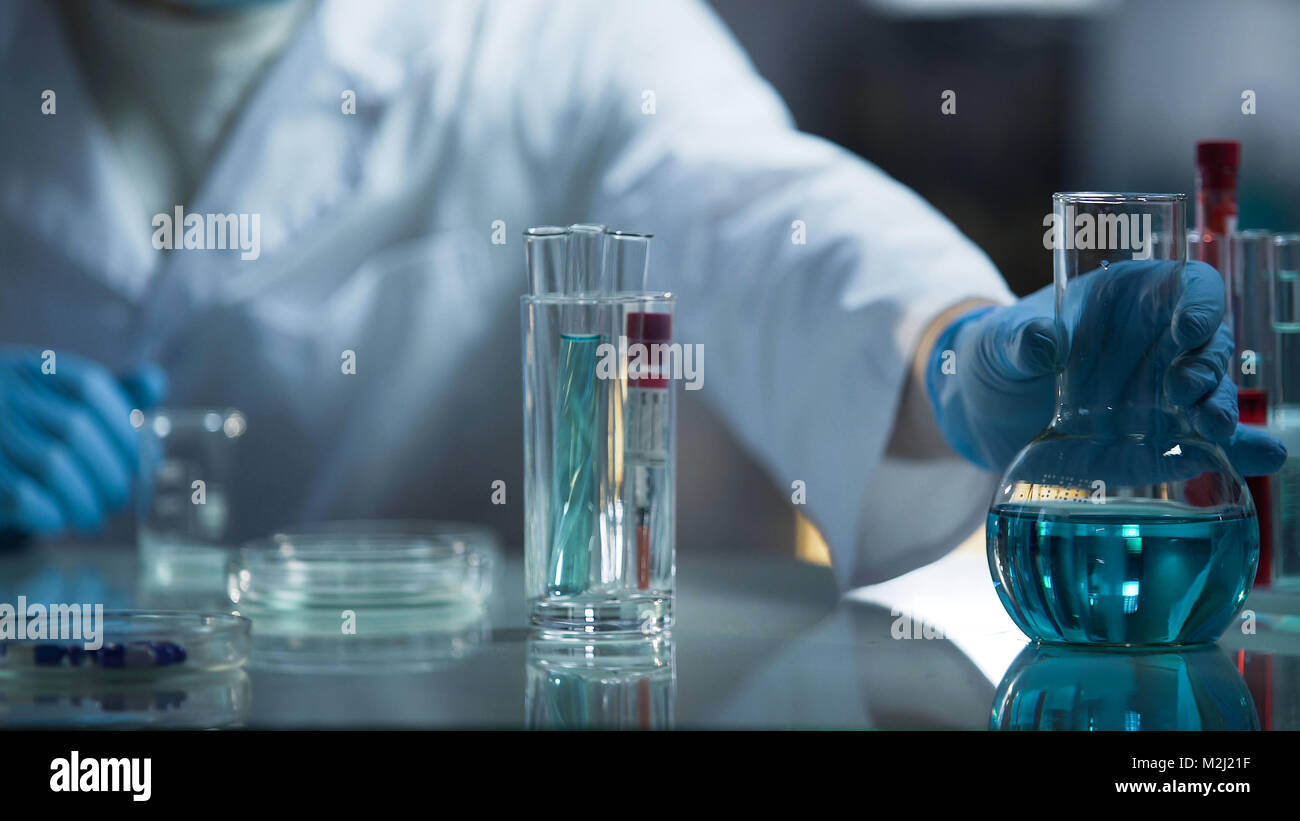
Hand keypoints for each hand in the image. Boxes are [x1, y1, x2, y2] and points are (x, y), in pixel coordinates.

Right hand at [0, 348, 166, 536]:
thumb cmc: (37, 428)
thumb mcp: (71, 401)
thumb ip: (117, 392)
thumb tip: (154, 382)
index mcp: (36, 369)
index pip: (90, 386)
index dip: (124, 427)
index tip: (141, 460)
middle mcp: (8, 392)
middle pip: (75, 428)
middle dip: (109, 471)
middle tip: (118, 498)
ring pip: (51, 464)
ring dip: (83, 499)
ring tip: (93, 517)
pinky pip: (20, 494)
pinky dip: (48, 511)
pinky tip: (58, 520)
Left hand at [927, 260, 1286, 475]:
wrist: (986, 410)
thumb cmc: (999, 354)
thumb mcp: (999, 340)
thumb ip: (1020, 340)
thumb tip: (1044, 340)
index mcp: (1131, 298)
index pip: (1189, 287)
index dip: (1200, 303)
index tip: (1188, 330)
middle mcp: (1160, 344)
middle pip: (1210, 344)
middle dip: (1206, 367)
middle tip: (1179, 390)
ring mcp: (1163, 395)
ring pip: (1212, 395)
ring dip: (1221, 410)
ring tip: (1212, 429)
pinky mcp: (1157, 441)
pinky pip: (1202, 443)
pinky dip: (1234, 450)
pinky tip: (1261, 455)